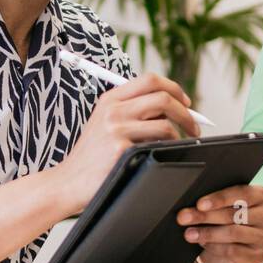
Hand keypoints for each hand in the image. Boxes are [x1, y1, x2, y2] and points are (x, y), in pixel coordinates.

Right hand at [50, 73, 198, 214]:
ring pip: (165, 123)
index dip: (174, 89)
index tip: (186, 103)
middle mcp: (113, 110)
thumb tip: (174, 107)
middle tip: (194, 128)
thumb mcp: (106, 123)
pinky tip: (162, 156)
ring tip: (177, 146)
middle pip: (163, 98)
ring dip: (179, 136)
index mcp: (110, 99)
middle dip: (186, 113)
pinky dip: (167, 150)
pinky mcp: (121, 150)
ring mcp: (116, 129)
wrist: (68, 182)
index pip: (150, 80)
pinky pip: (158, 145)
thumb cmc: (93, 156)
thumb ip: (134, 111)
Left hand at [178, 184, 262, 262]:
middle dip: (205, 216)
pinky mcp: (259, 255)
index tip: (200, 204)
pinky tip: (203, 244)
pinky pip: (233, 250)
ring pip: (233, 233)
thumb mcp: (220, 207)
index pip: (242, 193)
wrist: (227, 249)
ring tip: (189, 233)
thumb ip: (213, 202)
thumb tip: (193, 205)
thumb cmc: (224, 221)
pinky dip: (214, 247)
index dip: (219, 199)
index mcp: (262, 195)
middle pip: (235, 214)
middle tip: (184, 218)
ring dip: (207, 233)